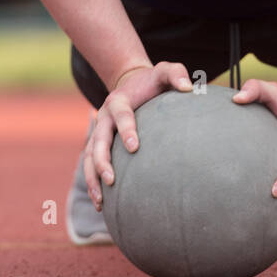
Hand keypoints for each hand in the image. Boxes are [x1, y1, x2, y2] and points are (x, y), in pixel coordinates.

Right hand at [84, 61, 193, 208]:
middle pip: (97, 140)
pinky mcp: (98, 145)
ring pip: (89, 157)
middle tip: (111, 180)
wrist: (133, 83)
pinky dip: (93, 184)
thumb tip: (187, 88)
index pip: (121, 115)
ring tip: (101, 201)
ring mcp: (99, 132)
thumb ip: (176, 74)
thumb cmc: (153, 81)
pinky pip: (91, 165)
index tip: (134, 147)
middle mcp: (104, 117)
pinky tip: (102, 205)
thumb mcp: (165, 71)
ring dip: (92, 178)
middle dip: (102, 161)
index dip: (126, 129)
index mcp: (119, 101)